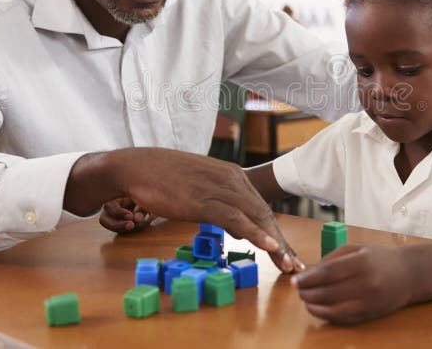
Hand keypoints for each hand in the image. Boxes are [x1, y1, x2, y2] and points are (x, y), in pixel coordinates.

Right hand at [66, 148, 303, 272]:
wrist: (137, 166)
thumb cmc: (165, 178)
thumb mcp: (202, 189)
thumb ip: (223, 205)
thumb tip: (239, 228)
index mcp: (232, 176)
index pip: (261, 208)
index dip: (276, 233)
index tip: (287, 254)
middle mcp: (231, 179)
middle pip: (264, 214)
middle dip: (281, 243)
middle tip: (294, 266)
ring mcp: (218, 188)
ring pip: (255, 217)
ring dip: (274, 243)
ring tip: (286, 265)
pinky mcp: (203, 199)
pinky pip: (235, 218)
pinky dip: (255, 233)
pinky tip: (268, 247)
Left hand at [291, 244, 412, 323]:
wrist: (410, 274)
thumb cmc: (380, 258)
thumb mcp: (357, 249)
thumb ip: (332, 258)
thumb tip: (309, 272)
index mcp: (362, 263)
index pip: (328, 273)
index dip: (309, 279)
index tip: (295, 281)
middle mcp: (367, 284)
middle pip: (329, 293)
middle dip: (308, 293)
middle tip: (297, 290)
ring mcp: (370, 302)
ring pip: (335, 310)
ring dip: (315, 307)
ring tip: (305, 300)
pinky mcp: (371, 314)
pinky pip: (344, 318)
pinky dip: (328, 315)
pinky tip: (318, 309)